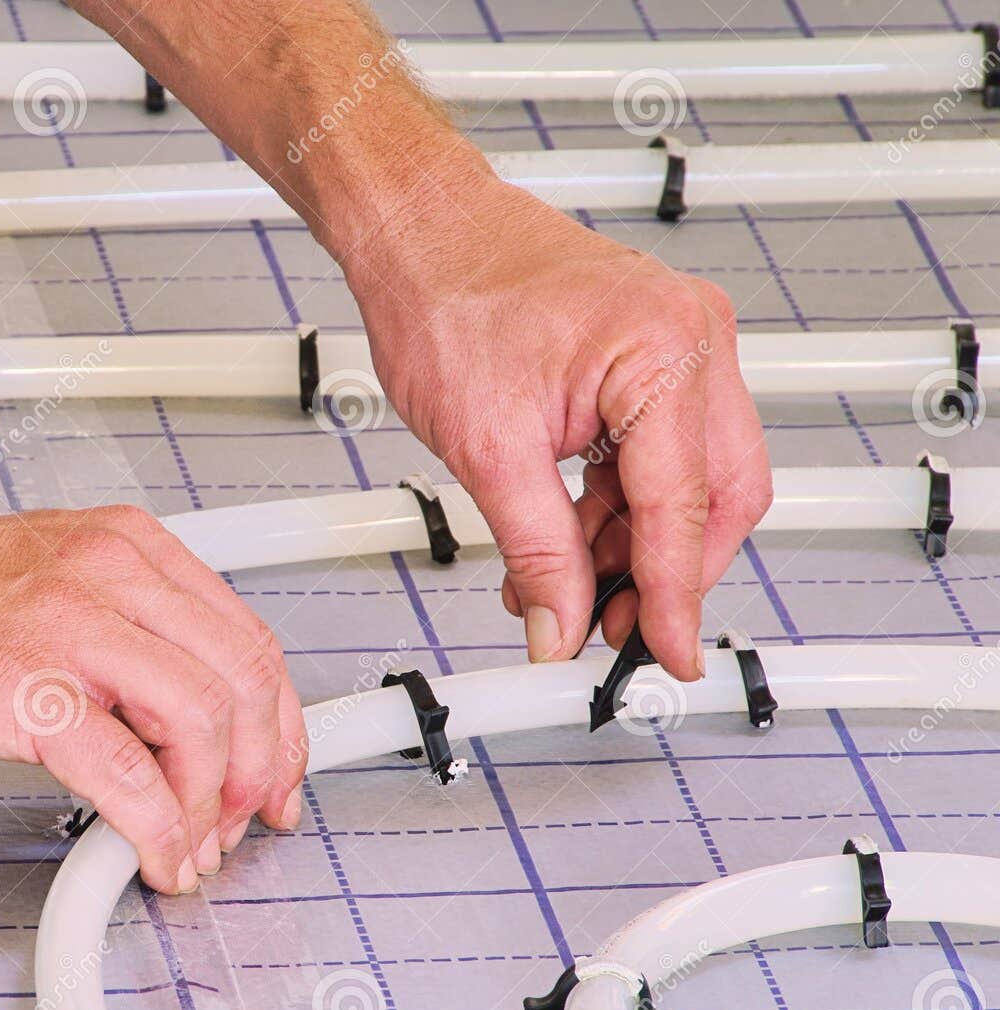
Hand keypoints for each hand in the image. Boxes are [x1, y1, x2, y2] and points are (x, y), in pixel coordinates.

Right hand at [0, 500, 307, 893]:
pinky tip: (153, 853)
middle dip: (260, 769)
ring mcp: (68, 627)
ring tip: (193, 844)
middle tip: (242, 820)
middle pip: (244, 679)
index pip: (249, 639)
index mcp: (129, 549)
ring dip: (212, 803)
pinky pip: (125, 773)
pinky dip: (156, 828)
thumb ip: (130, 646)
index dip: (279, 724)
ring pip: (202, 721)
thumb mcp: (58, 593)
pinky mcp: (24, 688)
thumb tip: (189, 733)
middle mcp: (111, 575)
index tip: (277, 774)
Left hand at [342, 170, 771, 678]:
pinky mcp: (650, 356)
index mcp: (666, 350)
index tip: (669, 657)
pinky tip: (567, 541)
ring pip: (688, 482)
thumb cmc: (444, 297)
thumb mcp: (487, 448)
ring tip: (559, 584)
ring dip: (629, 544)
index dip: (675, 597)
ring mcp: (678, 344)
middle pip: (714, 497)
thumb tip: (560, 625)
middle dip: (660, 572)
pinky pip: (657, 453)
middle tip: (607, 627)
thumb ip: (536, 551)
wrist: (417, 231)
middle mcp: (693, 339)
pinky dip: (616, 506)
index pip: (684, 506)